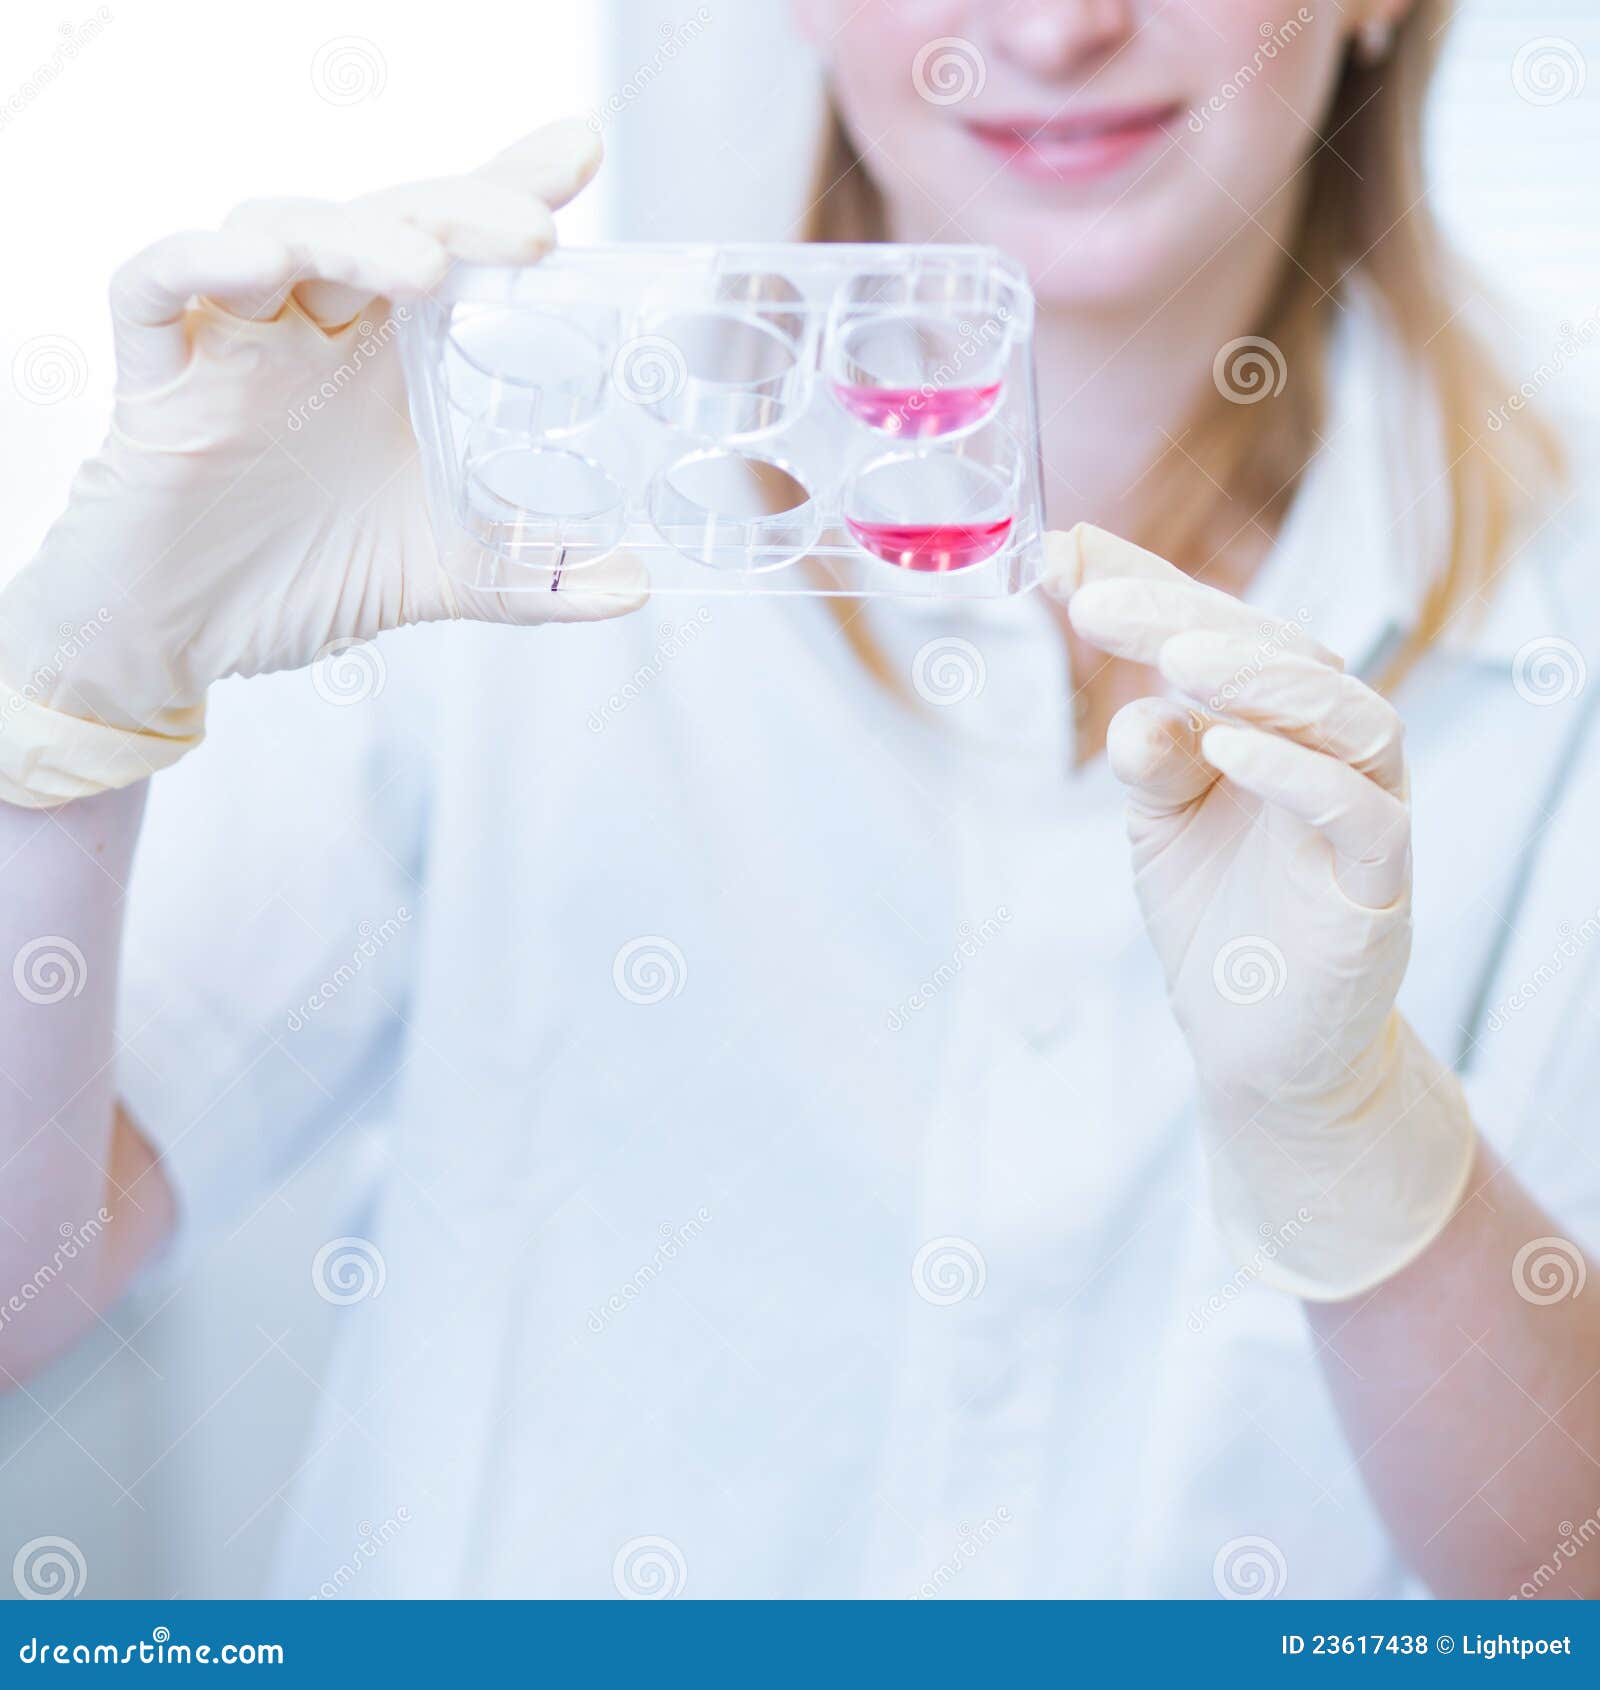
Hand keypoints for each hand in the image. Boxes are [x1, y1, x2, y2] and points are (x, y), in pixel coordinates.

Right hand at [0, 119, 644, 805]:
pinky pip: (156, 285)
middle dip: (457, 212)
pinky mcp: (155, 375)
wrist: (185, 639)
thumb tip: (634, 585)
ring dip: (350, 235)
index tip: (580, 156)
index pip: (452, 247)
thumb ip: (533, 579)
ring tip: (424, 271)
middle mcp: (317, 331)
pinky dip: (198, 261)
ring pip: (279, 234)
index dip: (508, 189)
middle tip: (532, 236)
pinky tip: (257, 268)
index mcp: (389, 361)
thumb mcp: (441, 575)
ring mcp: (234, 343)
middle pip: (384, 225)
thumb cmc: (303, 578)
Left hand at [1047, 524, 1474, 1299]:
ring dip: (1257, 675)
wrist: (1259, 1047)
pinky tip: (1224, 746)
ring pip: (1345, 713)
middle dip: (1183, 617)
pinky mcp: (1379, 882)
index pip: (1221, 628)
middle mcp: (1330, 749)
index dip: (1150, 584)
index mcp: (1275, 721)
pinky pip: (1356, 810)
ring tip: (1175, 654)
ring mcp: (1365, 811)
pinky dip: (1293, 772)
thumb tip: (1135, 704)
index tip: (1065, 555)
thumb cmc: (1216, 916)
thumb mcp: (1160, 820)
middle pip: (1279, 654)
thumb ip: (1148, 751)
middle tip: (1094, 603)